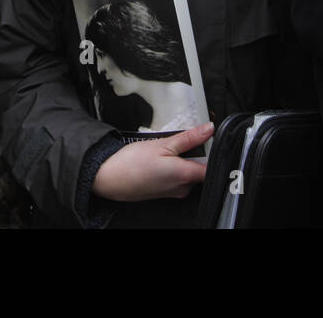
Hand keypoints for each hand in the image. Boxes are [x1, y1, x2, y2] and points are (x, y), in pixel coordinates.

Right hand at [91, 123, 213, 201]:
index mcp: (186, 176)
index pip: (213, 166)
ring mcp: (173, 192)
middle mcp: (183, 188)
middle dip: (193, 152)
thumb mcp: (162, 144)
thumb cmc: (132, 163)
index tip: (208, 137)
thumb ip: (189, 138)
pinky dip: (172, 167)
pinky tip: (158, 159)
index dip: (213, 151)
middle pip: (200, 167)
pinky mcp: (164, 193)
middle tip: (178, 140)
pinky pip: (176, 178)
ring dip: (181, 159)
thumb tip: (209, 129)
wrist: (108, 178)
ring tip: (164, 149)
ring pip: (187, 172)